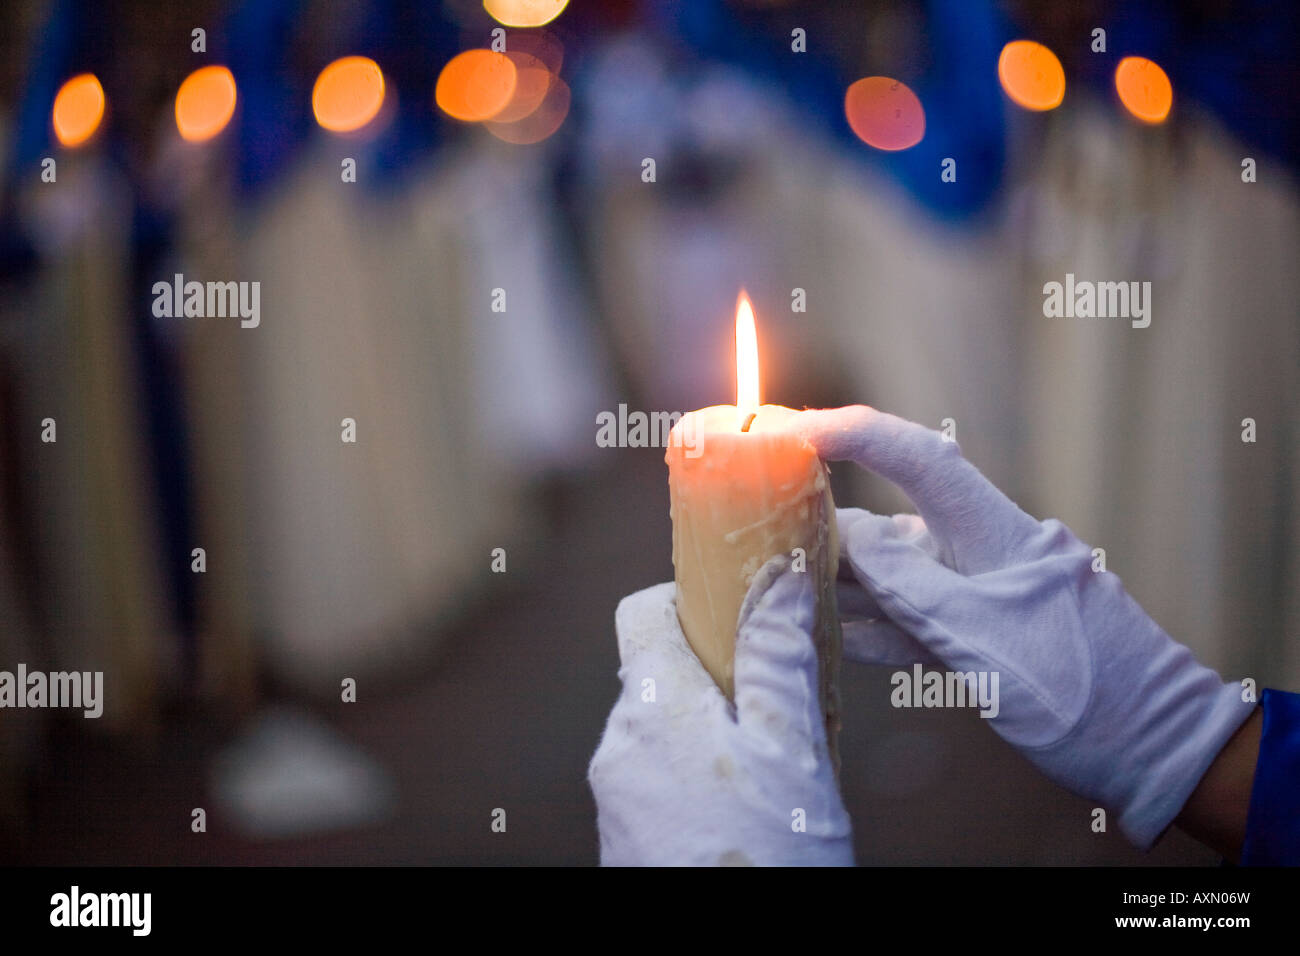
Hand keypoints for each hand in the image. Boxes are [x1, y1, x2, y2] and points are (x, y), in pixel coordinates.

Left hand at [588, 557, 852, 865]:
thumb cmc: (765, 863)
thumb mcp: (790, 752)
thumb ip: (778, 658)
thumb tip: (780, 573)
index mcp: (653, 708)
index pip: (644, 611)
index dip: (694, 599)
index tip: (745, 618)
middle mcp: (619, 744)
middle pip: (661, 669)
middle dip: (720, 673)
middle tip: (780, 704)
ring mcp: (617, 794)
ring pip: (664, 726)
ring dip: (714, 728)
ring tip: (772, 768)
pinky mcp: (626, 836)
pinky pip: (658, 776)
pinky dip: (699, 774)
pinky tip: (747, 810)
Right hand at [798, 405, 1256, 848]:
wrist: (1151, 749)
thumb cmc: (1079, 687)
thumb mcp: (982, 636)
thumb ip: (909, 586)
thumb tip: (851, 537)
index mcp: (993, 530)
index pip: (918, 458)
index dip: (856, 433)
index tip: (796, 430)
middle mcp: (982, 552)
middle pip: (893, 523)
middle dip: (831, 526)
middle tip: (764, 534)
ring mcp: (980, 596)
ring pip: (898, 577)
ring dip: (846, 585)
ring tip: (783, 589)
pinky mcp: (982, 638)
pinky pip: (915, 621)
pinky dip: (876, 628)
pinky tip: (834, 638)